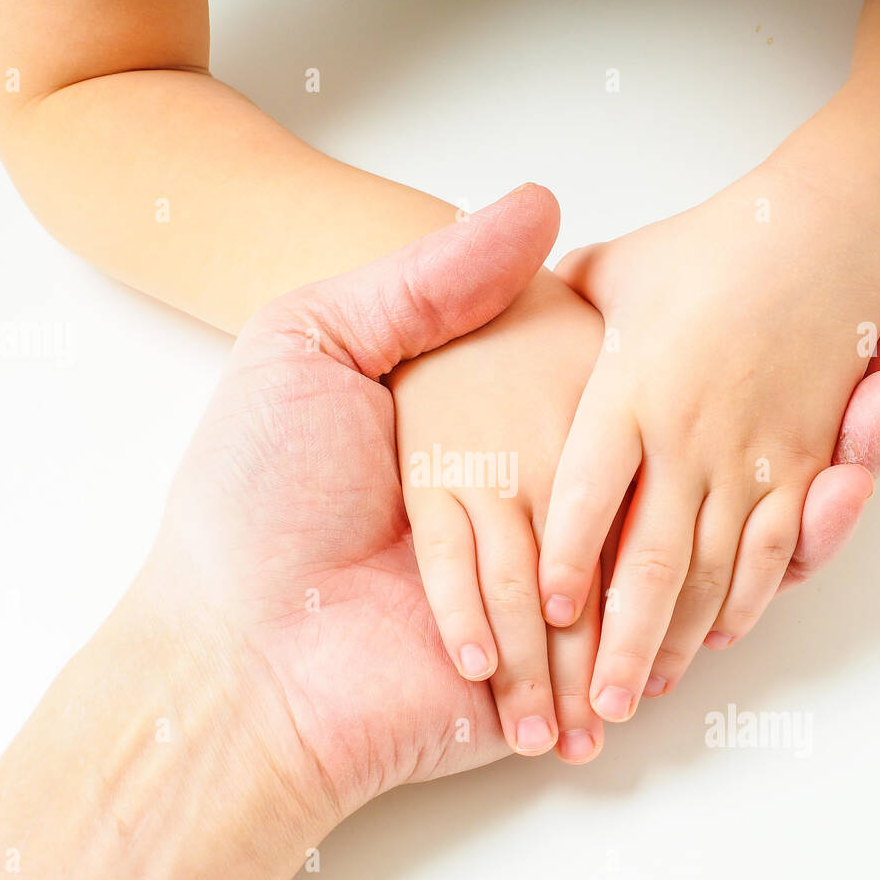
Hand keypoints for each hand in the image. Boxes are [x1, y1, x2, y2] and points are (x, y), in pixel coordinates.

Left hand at [146, 185, 565, 818]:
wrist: (232, 647)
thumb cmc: (255, 496)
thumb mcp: (311, 345)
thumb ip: (423, 280)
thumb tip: (540, 204)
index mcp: (455, 426)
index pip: (559, 398)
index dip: (592, 397)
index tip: (611, 377)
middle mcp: (489, 504)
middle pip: (590, 490)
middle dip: (605, 497)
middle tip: (648, 478)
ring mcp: (506, 597)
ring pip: (593, 575)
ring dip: (608, 586)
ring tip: (623, 556)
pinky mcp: (516, 675)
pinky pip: (577, 654)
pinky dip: (587, 655)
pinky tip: (613, 645)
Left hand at [539, 165, 879, 722]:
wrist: (835, 224)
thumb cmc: (711, 245)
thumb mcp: (612, 266)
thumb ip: (553, 312)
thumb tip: (498, 333)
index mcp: (627, 388)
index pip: (586, 491)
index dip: (564, 558)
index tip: (543, 614)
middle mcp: (686, 433)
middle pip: (646, 559)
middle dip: (620, 641)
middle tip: (599, 703)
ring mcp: (751, 454)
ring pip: (708, 572)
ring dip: (678, 640)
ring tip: (648, 693)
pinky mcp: (804, 465)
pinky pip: (775, 550)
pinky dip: (750, 599)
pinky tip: (722, 637)